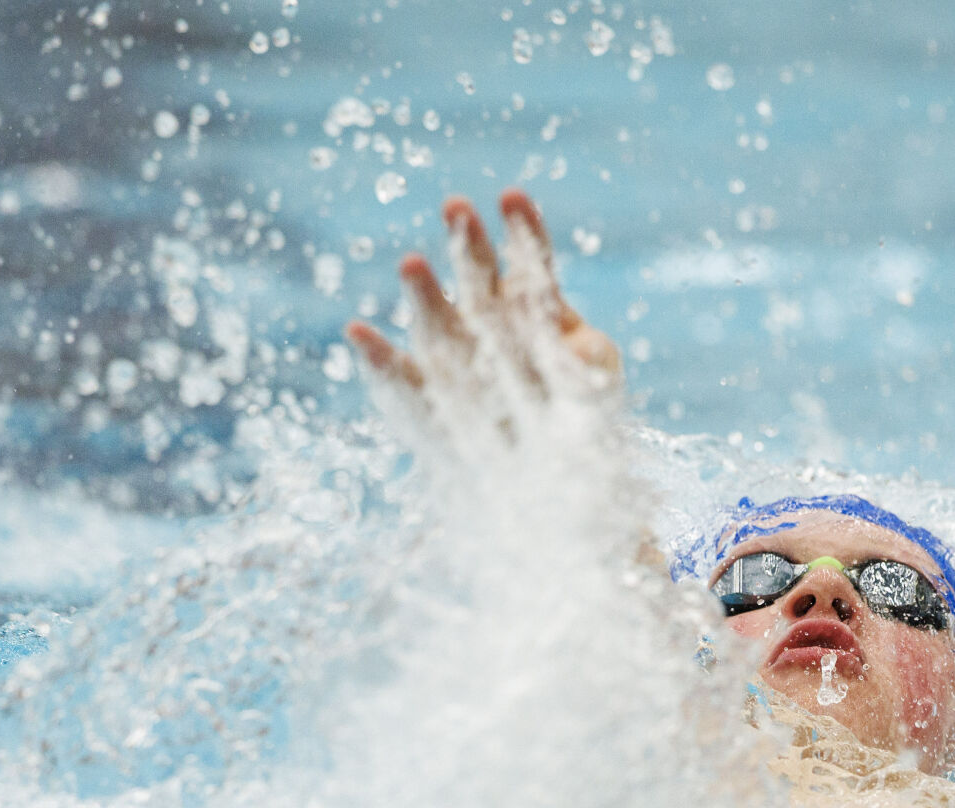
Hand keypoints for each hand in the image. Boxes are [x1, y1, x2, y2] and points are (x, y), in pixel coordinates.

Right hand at [346, 189, 622, 463]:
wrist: (546, 463)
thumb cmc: (578, 409)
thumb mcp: (596, 381)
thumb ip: (588, 359)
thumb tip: (584, 347)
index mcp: (532, 303)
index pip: (530, 260)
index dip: (523, 231)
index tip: (512, 197)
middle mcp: (486, 319)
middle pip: (479, 277)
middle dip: (468, 243)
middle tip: (457, 206)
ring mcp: (454, 354)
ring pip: (437, 318)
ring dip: (424, 291)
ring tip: (412, 264)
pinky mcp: (427, 394)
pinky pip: (401, 378)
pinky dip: (379, 358)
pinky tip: (358, 332)